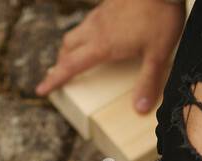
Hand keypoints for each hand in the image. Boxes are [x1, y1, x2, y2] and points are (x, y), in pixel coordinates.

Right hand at [34, 0, 183, 113]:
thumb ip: (148, 82)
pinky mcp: (108, 5)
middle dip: (61, 63)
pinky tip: (98, 35)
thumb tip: (140, 109)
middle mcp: (96, 29)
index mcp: (103, 45)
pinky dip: (85, 34)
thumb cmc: (160, 16)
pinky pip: (89, 21)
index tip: (41, 89)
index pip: (71, 66)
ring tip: (77, 57)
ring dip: (71, 47)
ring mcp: (101, 14)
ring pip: (76, 32)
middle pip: (67, 47)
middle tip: (61, 75)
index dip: (54, 79)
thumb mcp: (158, 55)